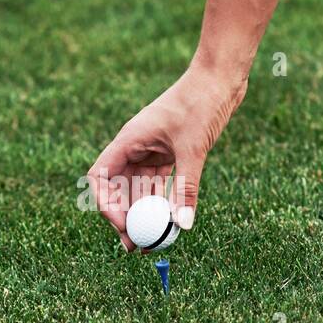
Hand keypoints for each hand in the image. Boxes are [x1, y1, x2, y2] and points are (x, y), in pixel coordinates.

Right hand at [87, 65, 246, 249]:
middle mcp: (136, 146)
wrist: (221, 78)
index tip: (122, 225)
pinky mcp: (170, 152)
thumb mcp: (193, 148)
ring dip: (143, 213)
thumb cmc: (201, 103)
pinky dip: (161, 201)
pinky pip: (158, 182)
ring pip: (139, 187)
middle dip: (124, 217)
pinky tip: (170, 220)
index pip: (101, 176)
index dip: (105, 203)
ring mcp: (152, 149)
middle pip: (119, 187)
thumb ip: (186, 187)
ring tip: (152, 240)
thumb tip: (182, 225)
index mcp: (129, 140)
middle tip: (135, 245)